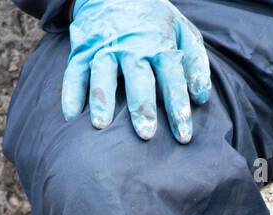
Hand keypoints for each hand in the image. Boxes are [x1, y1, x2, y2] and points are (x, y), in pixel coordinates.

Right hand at [61, 0, 211, 142]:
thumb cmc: (154, 21)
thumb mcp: (182, 31)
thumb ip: (195, 63)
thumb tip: (202, 98)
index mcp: (159, 43)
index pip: (172, 76)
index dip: (178, 106)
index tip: (183, 135)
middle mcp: (131, 46)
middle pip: (138, 77)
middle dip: (141, 105)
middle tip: (146, 134)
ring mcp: (104, 46)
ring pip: (102, 72)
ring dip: (102, 98)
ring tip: (101, 125)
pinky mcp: (82, 48)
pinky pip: (74, 71)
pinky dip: (70, 93)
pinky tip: (72, 116)